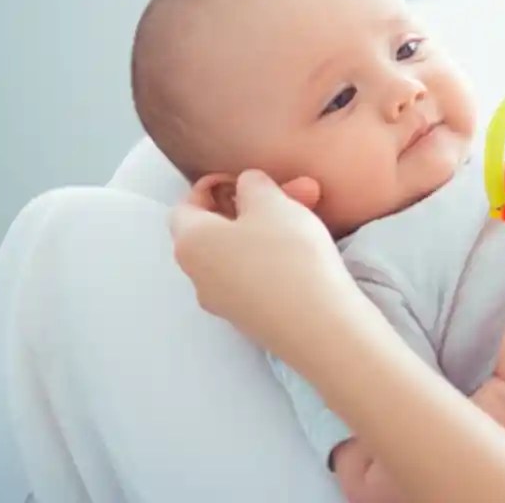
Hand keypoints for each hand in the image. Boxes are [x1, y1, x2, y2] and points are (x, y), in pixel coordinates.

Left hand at [170, 169, 343, 354]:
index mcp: (190, 242)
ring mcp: (223, 302)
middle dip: (254, 205)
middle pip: (217, 229)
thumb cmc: (288, 255)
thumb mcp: (271, 203)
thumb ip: (252, 184)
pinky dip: (274, 257)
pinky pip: (254, 277)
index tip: (244, 177)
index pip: (186, 205)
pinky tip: (306, 251)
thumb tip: (245, 187)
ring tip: (309, 215)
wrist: (318, 325)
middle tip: (294, 191)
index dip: (212, 185)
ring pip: (240, 252)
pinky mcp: (250, 319)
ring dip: (269, 229)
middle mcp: (197, 275)